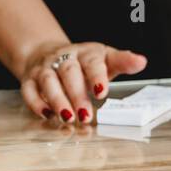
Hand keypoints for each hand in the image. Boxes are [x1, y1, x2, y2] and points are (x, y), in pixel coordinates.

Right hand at [18, 41, 146, 123]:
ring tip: (68, 118)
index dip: (96, 77)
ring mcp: (45, 68)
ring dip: (57, 100)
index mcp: (86, 53)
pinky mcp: (30, 79)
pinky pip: (29, 90)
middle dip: (77, 95)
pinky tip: (46, 115)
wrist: (48, 53)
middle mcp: (64, 58)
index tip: (102, 92)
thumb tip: (141, 61)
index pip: (92, 63)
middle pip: (69, 73)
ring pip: (48, 81)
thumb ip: (122, 62)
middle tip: (85, 115)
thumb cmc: (83, 63)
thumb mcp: (105, 59)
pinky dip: (36, 103)